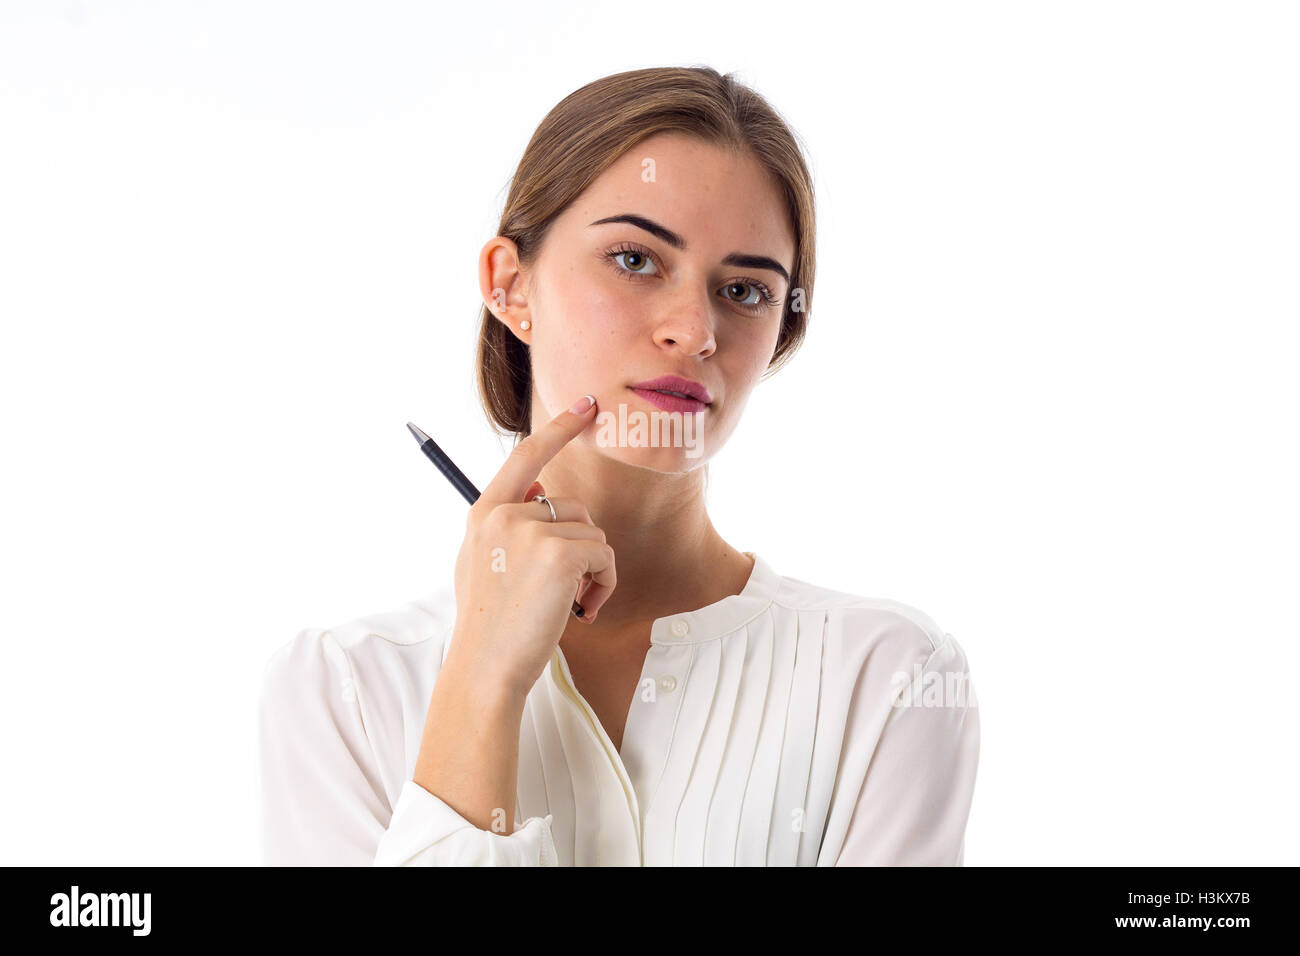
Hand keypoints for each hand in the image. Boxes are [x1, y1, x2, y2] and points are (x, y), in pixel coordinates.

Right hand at [449, 395, 616, 696]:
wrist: (486, 667)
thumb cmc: (490, 623)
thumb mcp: (483, 561)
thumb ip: (505, 525)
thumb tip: (538, 493)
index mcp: (485, 512)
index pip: (527, 456)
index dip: (560, 428)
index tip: (587, 404)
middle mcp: (506, 514)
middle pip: (574, 507)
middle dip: (580, 547)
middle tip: (561, 591)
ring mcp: (532, 531)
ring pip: (593, 532)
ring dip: (593, 569)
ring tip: (566, 602)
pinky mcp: (559, 554)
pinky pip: (605, 554)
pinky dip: (604, 584)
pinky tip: (580, 609)